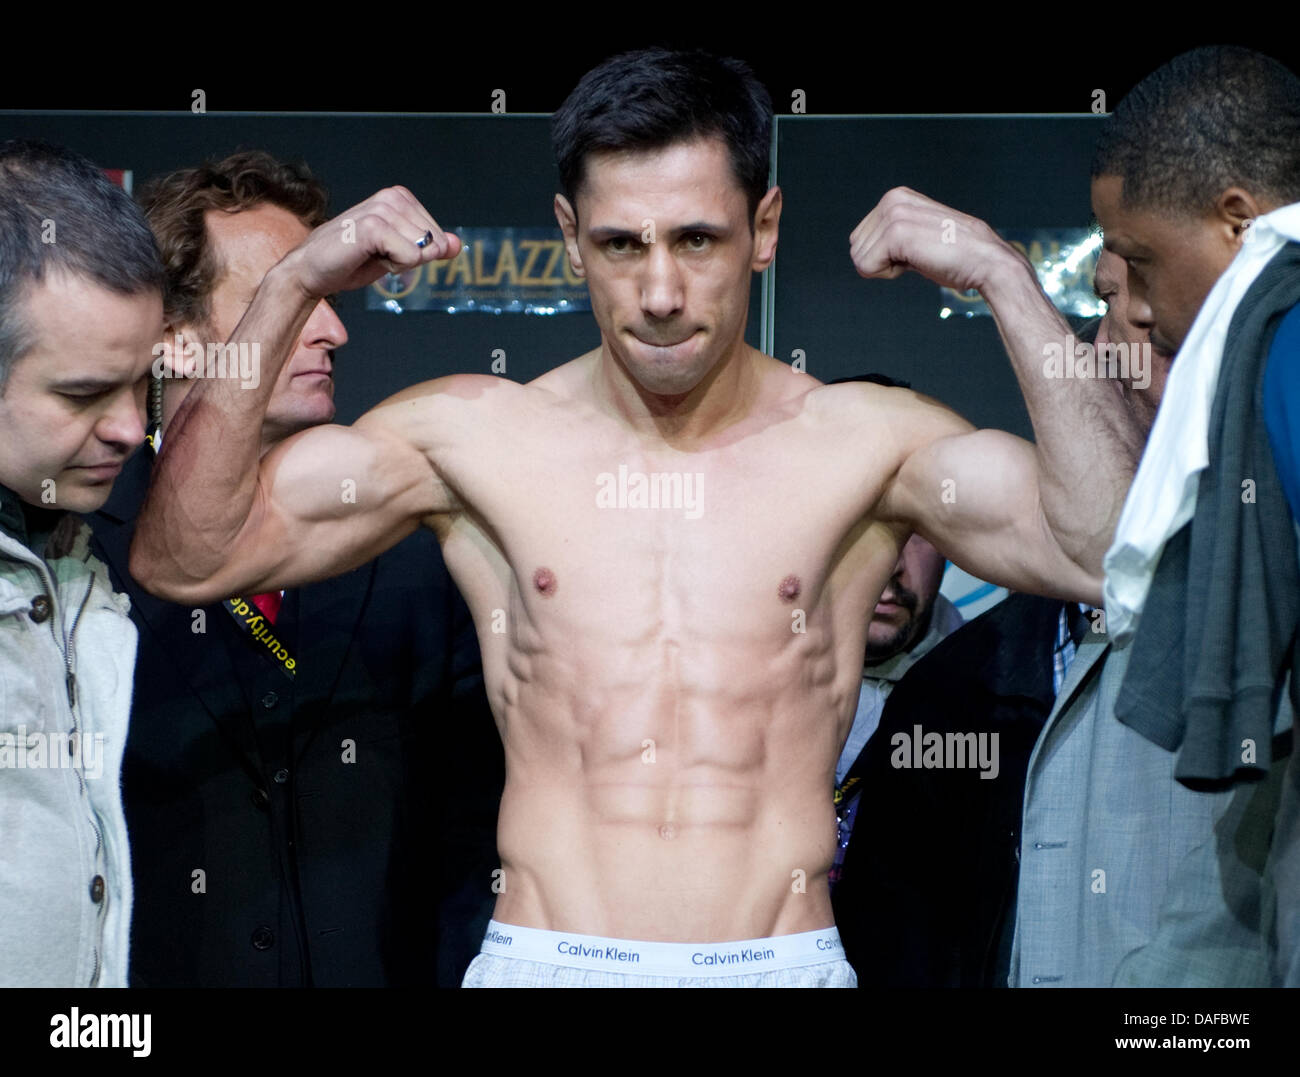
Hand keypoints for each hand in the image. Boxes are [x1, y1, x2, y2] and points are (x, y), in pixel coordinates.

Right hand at [279, 186, 461, 297]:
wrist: (313, 271)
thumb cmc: (352, 261)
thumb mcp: (399, 254)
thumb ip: (429, 247)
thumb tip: (456, 244)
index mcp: (400, 198)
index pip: (438, 238)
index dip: (416, 254)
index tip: (385, 252)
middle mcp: (392, 198)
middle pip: (434, 244)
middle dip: (410, 260)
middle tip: (376, 255)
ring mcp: (382, 209)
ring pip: (423, 251)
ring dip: (398, 264)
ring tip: (368, 255)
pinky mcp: (374, 226)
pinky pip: (411, 257)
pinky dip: (392, 267)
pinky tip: (366, 256)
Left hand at [849, 187, 1023, 294]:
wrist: (986, 261)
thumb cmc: (954, 255)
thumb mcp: (917, 234)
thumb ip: (891, 236)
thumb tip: (860, 255)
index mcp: (895, 197)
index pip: (860, 240)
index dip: (884, 256)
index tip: (915, 251)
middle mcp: (892, 200)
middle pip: (857, 249)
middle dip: (882, 262)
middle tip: (917, 256)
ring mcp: (894, 214)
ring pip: (860, 259)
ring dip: (888, 268)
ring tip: (921, 257)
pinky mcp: (896, 233)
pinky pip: (866, 267)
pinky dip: (889, 275)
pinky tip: (918, 263)